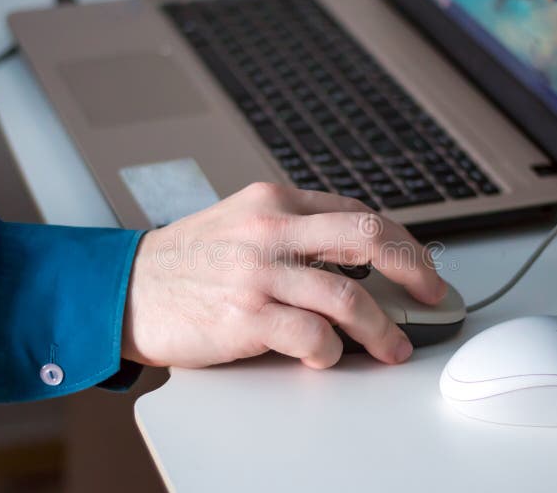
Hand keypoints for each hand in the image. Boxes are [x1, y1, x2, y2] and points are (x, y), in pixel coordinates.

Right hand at [122, 183, 446, 368]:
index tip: (419, 267)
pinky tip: (328, 356)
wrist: (125, 289)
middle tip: (432, 295)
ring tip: (392, 347)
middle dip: (414, 269)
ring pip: (348, 296)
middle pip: (368, 239)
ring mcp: (259, 272)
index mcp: (275, 200)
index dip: (401, 243)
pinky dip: (331, 351)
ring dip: (381, 328)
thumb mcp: (242, 222)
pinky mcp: (245, 316)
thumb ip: (295, 230)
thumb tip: (356, 258)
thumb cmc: (186, 261)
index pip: (359, 214)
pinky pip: (312, 336)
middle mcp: (271, 230)